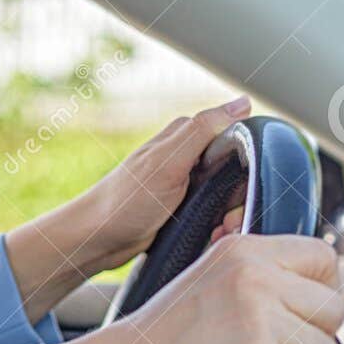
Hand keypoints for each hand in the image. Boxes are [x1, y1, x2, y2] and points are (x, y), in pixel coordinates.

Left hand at [4, 97, 250, 324]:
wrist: (95, 241)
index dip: (248, 167)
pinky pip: (216, 215)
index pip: (239, 141)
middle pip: (238, 173)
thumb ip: (203, 130)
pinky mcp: (184, 208)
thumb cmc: (126, 201)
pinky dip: (219, 227)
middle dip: (240, 201)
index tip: (242, 193)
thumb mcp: (167, 162)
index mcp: (186, 138)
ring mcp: (187, 184)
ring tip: (219, 233)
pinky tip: (213, 237)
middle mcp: (188, 158)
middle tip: (227, 224)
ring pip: (230, 197)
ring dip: (231, 218)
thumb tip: (242, 102)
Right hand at [50, 233, 343, 343]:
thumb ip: (258, 278)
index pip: (324, 258)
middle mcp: (254, 275)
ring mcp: (257, 316)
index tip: (299, 317)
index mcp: (243, 250)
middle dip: (312, 340)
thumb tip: (315, 294)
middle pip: (333, 309)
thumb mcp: (207, 282)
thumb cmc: (155, 341)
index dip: (320, 292)